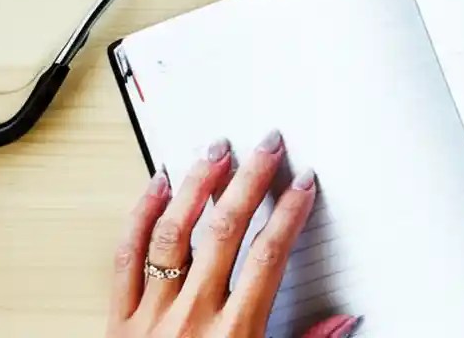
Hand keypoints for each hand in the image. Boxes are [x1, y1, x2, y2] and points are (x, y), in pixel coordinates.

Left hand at [107, 131, 358, 337]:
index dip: (290, 213)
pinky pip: (127, 255)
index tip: (303, 184)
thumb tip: (345, 322)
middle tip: (268, 145)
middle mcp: (191, 318)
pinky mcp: (118, 318)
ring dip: (198, 185)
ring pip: (174, 232)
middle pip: (225, 230)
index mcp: (234, 335)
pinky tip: (157, 184)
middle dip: (250, 180)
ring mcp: (151, 315)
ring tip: (217, 150)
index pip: (269, 256)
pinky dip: (140, 215)